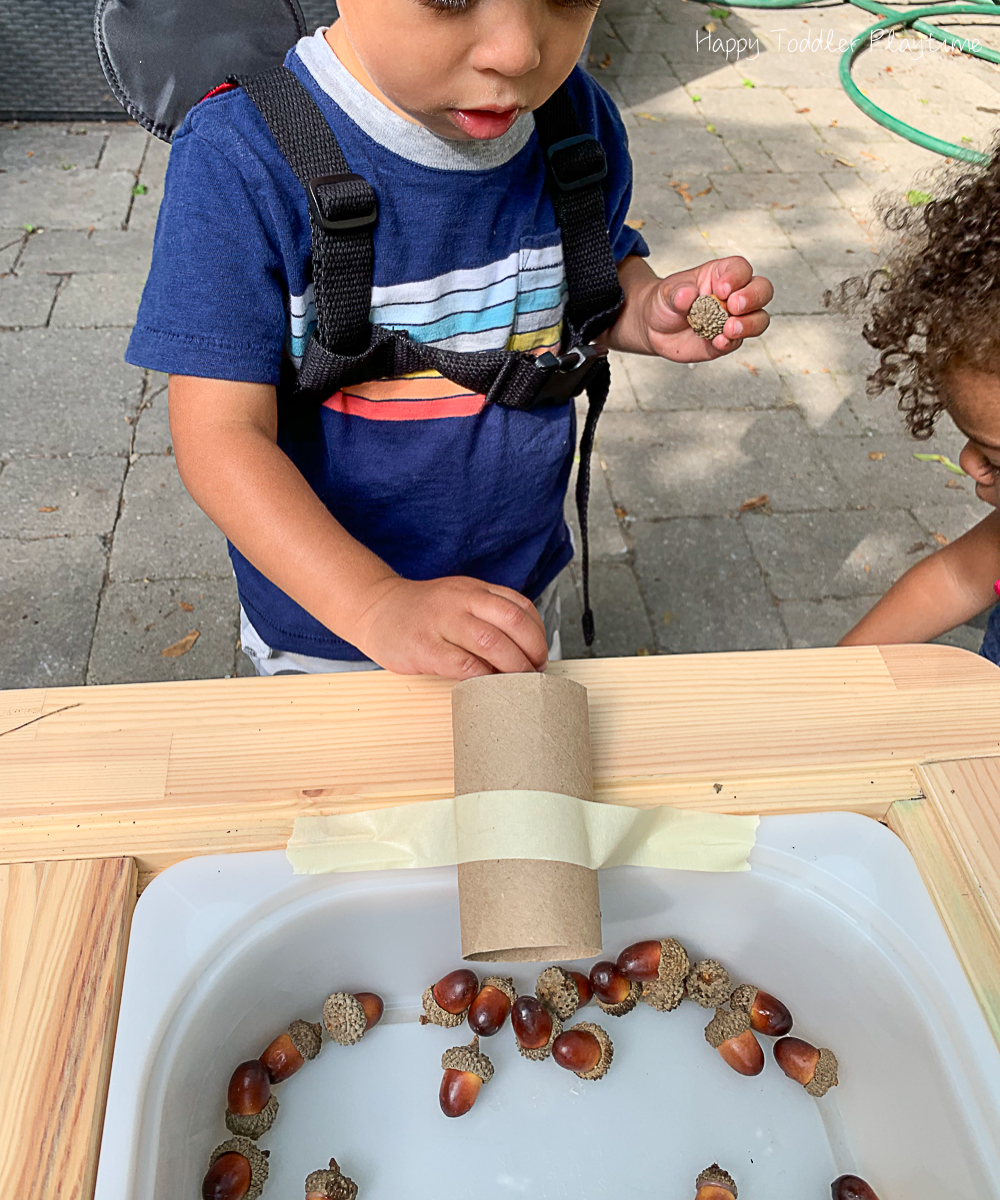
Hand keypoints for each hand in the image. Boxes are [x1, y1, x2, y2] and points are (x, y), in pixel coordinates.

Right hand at [352, 575, 548, 677]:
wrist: (376, 609)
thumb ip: (488, 615)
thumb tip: (525, 649)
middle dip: (531, 652)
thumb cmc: (423, 612)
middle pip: (512, 622)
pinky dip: (482, 676)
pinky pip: (462, 663)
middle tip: (534, 673)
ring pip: (491, 641)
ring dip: (512, 666)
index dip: (538, 634)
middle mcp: (460, 600)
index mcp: (474, 589)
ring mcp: (441, 622)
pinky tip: (486, 685)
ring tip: (516, 682)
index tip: (540, 655)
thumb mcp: (459, 599)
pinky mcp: (424, 646)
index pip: (520, 607)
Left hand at [639, 256, 772, 362]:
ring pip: (759, 319)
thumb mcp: (667, 292)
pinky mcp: (727, 341)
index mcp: (722, 274)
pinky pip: (737, 342)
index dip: (737, 277)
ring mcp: (734, 319)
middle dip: (753, 298)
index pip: (741, 269)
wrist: (655, 328)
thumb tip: (687, 296)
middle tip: (734, 307)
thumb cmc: (666, 301)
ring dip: (749, 324)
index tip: (722, 289)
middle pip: (762, 290)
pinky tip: (717, 342)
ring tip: (728, 328)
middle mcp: (735, 295)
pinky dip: (730, 343)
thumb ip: (678, 293)